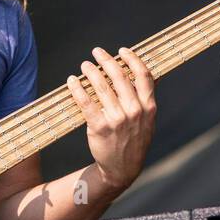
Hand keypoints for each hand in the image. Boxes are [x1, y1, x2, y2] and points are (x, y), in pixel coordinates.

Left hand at [66, 46, 156, 191]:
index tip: (122, 50)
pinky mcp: (100, 127)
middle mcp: (134, 111)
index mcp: (148, 107)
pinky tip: (71, 81)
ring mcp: (117, 119)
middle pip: (120, 76)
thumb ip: (146, 99)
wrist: (123, 169)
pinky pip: (86, 102)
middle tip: (97, 52)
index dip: (132, 59)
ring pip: (102, 86)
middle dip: (106, 60)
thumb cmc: (134, 141)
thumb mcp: (148, 122)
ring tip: (85, 65)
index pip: (143, 75)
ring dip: (91, 71)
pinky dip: (77, 89)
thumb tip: (145, 75)